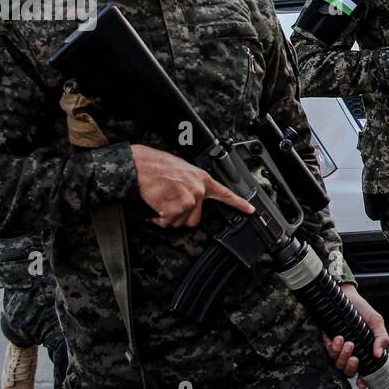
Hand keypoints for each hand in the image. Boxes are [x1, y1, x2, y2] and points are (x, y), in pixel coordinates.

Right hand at [129, 143, 252, 227]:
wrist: (136, 165)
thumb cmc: (153, 165)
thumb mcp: (180, 169)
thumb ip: (191, 183)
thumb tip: (191, 195)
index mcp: (201, 179)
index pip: (225, 193)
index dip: (239, 204)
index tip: (251, 210)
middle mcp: (198, 190)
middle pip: (195, 219)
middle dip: (180, 216)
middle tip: (167, 202)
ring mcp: (188, 200)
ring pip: (179, 222)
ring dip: (167, 216)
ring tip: (159, 199)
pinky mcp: (175, 208)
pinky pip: (166, 223)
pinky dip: (157, 218)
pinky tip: (154, 205)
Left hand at [324, 283, 388, 387]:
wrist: (345, 295)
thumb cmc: (361, 309)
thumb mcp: (376, 321)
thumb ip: (381, 337)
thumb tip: (379, 353)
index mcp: (364, 351)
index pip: (363, 371)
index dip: (362, 380)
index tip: (362, 383)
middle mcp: (350, 352)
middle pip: (348, 371)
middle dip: (350, 367)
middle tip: (354, 356)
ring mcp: (338, 348)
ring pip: (338, 363)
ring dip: (342, 356)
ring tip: (347, 343)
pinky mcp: (327, 341)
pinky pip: (328, 351)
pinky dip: (333, 347)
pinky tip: (338, 338)